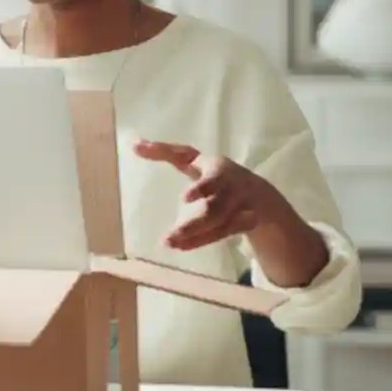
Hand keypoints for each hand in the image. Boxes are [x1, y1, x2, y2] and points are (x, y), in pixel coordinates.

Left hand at [133, 138, 286, 250]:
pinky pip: (222, 234)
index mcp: (218, 169)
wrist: (258, 193)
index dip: (202, 188)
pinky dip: (201, 241)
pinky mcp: (242, 224)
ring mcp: (240, 208)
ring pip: (220, 225)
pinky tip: (181, 246)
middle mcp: (232, 189)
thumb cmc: (213, 173)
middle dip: (195, 224)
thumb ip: (165, 152)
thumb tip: (133, 144)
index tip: (185, 198)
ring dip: (195, 235)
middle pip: (216, 209)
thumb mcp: (193, 159)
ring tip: (169, 242)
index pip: (212, 178)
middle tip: (170, 236)